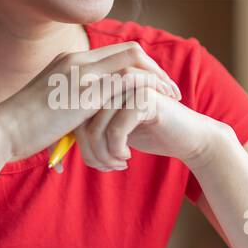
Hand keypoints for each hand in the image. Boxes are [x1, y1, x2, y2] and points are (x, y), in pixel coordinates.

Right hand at [0, 42, 180, 163]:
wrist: (0, 131)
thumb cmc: (17, 128)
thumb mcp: (43, 109)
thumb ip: (63, 106)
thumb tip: (73, 120)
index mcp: (67, 61)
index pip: (113, 53)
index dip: (137, 66)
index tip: (151, 84)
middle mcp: (76, 60)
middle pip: (130, 50)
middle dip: (155, 68)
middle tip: (170, 89)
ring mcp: (82, 73)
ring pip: (134, 61)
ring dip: (158, 78)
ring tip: (172, 97)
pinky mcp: (86, 92)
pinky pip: (129, 80)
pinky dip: (148, 89)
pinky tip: (159, 105)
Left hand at [71, 79, 228, 171]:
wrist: (187, 137)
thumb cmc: (147, 134)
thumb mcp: (111, 130)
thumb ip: (88, 125)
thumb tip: (60, 144)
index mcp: (100, 83)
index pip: (70, 113)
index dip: (71, 142)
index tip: (82, 164)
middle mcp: (110, 79)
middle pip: (79, 119)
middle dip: (87, 151)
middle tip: (104, 167)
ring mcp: (127, 85)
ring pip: (95, 126)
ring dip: (103, 155)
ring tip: (115, 165)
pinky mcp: (143, 96)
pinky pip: (116, 129)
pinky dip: (116, 150)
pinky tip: (126, 159)